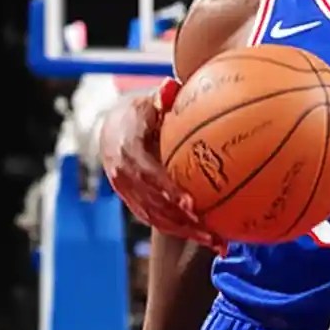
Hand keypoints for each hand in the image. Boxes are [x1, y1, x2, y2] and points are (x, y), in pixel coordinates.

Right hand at [100, 79, 224, 251]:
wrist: (110, 129)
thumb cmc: (140, 112)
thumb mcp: (148, 101)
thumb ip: (161, 95)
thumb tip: (172, 85)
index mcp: (128, 153)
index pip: (148, 177)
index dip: (168, 193)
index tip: (192, 204)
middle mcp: (125, 178)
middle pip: (155, 207)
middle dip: (184, 223)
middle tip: (213, 233)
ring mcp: (128, 194)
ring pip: (158, 220)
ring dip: (187, 234)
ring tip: (219, 244)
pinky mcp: (135, 203)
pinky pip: (159, 221)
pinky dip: (183, 231)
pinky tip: (211, 238)